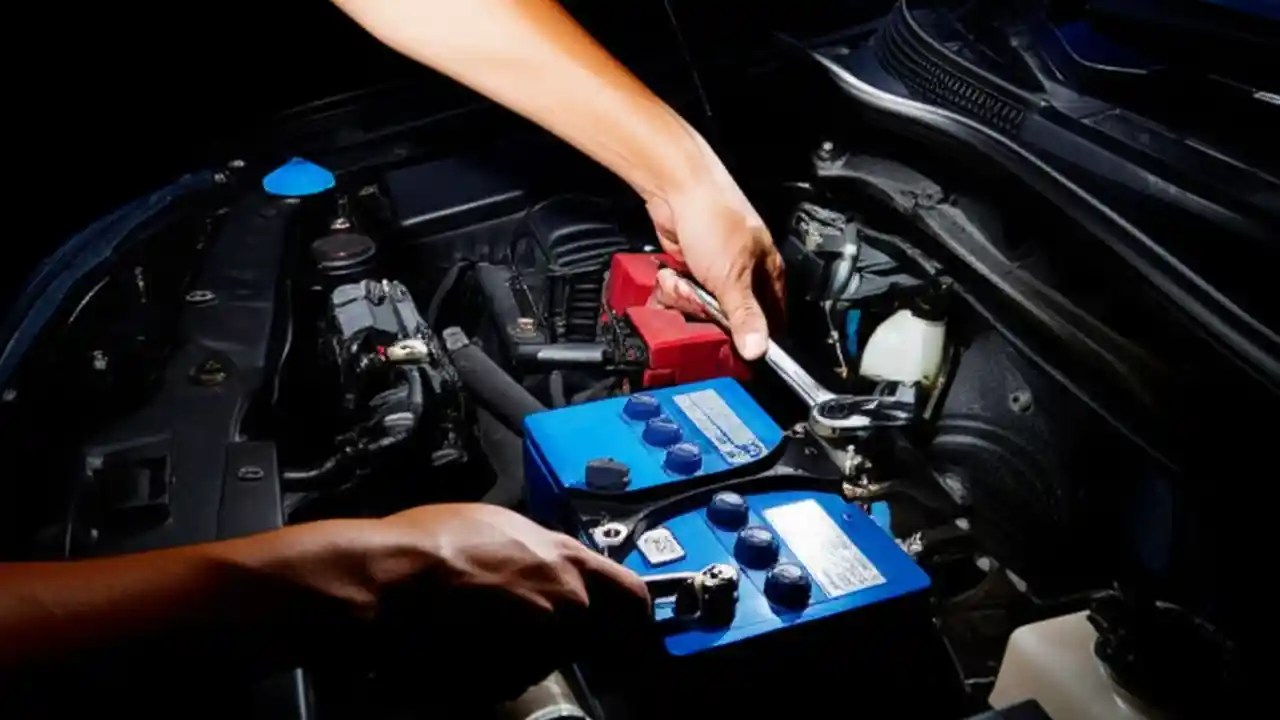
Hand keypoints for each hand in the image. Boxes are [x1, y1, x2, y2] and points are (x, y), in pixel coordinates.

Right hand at [370, 504, 650, 699]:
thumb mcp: (501, 526)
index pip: (631, 596)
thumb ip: (540, 552)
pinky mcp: (510, 677)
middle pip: (586, 631)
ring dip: (526, 648)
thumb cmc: (436, 540)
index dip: (630, 614)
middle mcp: (567, 605)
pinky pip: (515, 677)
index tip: (626, 625)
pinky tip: (464, 646)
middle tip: (523, 622)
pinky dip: (498, 668)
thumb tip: (548, 563)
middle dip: (566, 631)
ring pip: (548, 657)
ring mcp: (540, 645)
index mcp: (569, 562)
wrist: (392, 578)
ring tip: (478, 626)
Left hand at [643, 133, 784, 360]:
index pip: (770, 320)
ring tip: (680, 279)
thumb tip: (759, 350)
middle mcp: (744, 273)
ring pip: (700, 308)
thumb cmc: (714, 217)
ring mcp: (715, 271)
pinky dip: (671, 288)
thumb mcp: (732, 277)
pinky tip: (669, 276)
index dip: (751, 336)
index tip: (732, 343)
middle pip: (728, 318)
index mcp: (769, 273)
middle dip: (705, 312)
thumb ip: (744, 316)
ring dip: (684, 298)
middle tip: (697, 295)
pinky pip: (681, 294)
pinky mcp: (690, 268)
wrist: (676, 188)